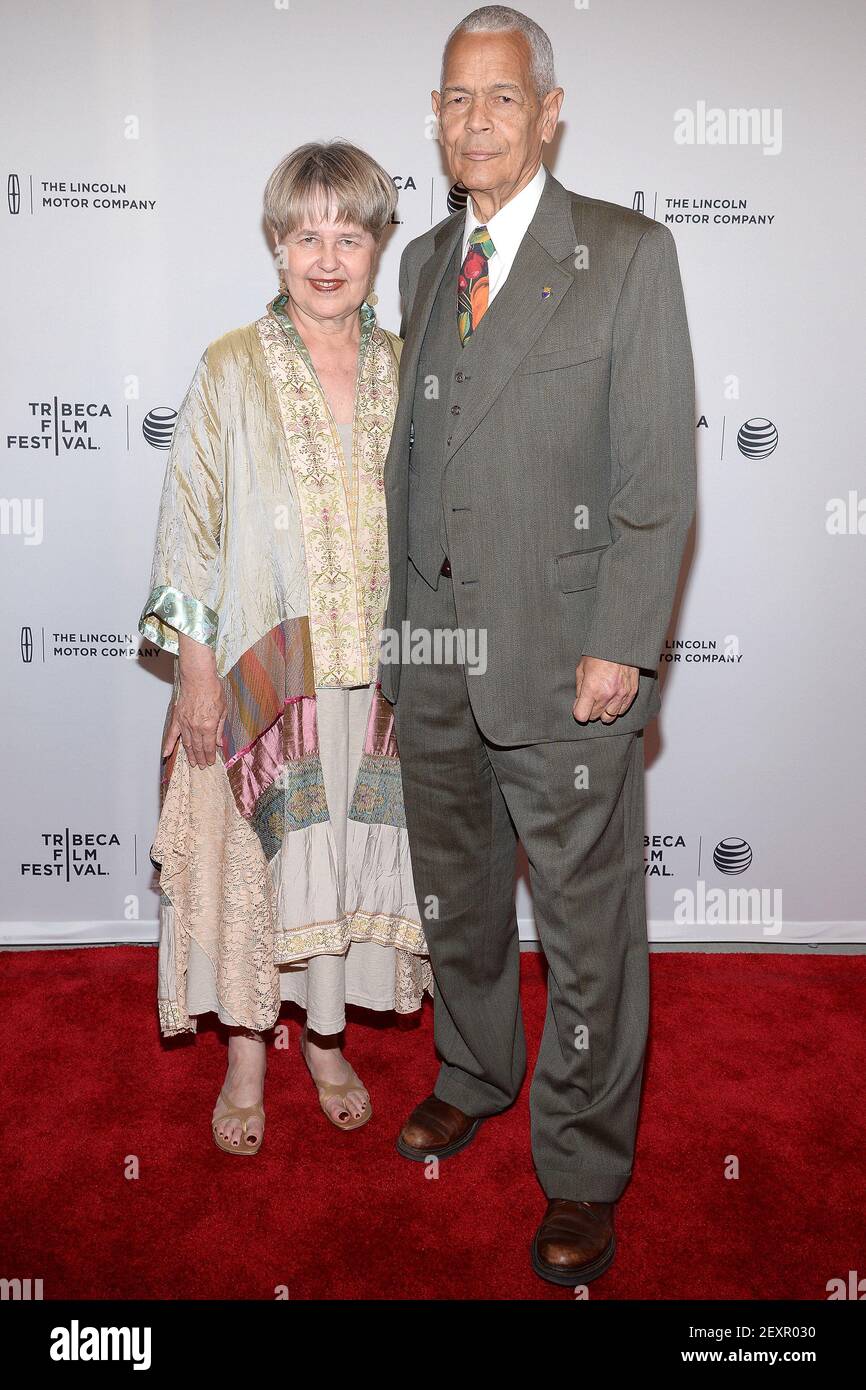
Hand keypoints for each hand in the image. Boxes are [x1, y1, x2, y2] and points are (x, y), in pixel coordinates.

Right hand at [163, 635, 226, 767]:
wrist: (198, 678)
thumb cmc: (213, 692)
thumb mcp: (222, 710)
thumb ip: (219, 728)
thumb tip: (218, 743)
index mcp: (208, 726)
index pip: (208, 746)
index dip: (209, 756)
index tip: (210, 763)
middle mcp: (195, 727)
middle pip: (197, 747)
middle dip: (200, 758)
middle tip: (201, 766)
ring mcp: (185, 723)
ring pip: (186, 743)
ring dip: (189, 754)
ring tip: (192, 763)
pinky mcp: (177, 718)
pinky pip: (172, 734)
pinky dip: (169, 745)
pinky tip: (166, 754)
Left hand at [573, 656, 638, 724]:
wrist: (620, 643)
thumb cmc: (599, 654)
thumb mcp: (582, 668)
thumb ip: (579, 689)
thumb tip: (579, 702)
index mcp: (592, 688)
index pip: (582, 716)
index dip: (579, 712)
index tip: (579, 706)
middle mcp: (607, 695)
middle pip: (595, 717)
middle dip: (590, 710)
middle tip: (591, 700)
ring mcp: (621, 695)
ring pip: (609, 717)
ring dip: (604, 711)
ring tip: (602, 700)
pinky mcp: (631, 693)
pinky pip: (622, 711)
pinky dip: (616, 708)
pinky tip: (612, 698)